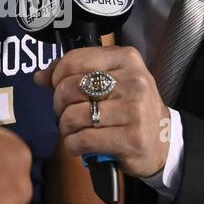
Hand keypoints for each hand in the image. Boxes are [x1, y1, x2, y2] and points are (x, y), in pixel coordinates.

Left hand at [34, 45, 169, 178]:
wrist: (164, 141)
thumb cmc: (131, 108)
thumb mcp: (112, 81)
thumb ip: (76, 73)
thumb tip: (40, 76)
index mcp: (126, 59)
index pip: (75, 60)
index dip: (57, 76)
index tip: (58, 87)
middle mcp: (133, 81)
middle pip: (70, 88)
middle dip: (59, 105)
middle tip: (67, 113)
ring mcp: (134, 110)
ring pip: (73, 116)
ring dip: (65, 128)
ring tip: (74, 130)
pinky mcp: (131, 139)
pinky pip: (83, 140)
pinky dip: (73, 145)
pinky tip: (79, 145)